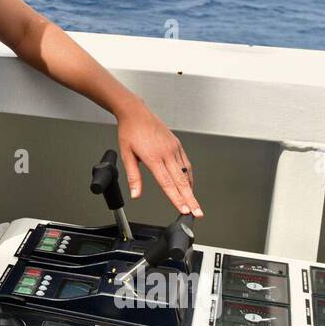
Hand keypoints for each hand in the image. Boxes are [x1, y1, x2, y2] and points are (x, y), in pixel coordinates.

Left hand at [115, 98, 202, 217]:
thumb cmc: (130, 132)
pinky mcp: (177, 145)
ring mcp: (174, 148)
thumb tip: (136, 194)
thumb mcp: (126, 155)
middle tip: (197, 213)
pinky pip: (186, 163)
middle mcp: (167, 153)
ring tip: (194, 203)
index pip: (168, 183)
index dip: (177, 198)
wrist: (136, 112)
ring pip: (186, 173)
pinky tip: (188, 184)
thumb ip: (133, 177)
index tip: (185, 209)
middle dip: (191, 199)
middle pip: (182, 181)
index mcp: (153, 157)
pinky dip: (189, 176)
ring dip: (191, 189)